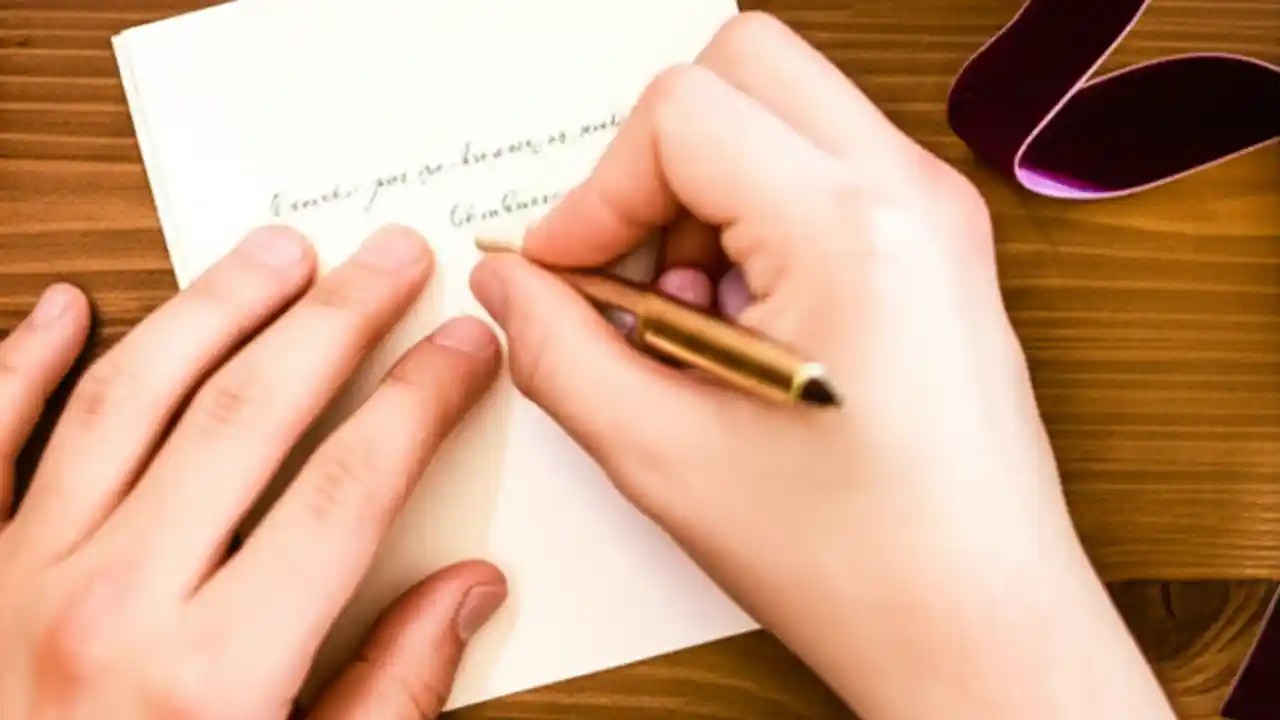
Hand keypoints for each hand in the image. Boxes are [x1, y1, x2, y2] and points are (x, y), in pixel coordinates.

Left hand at [0, 226, 504, 718]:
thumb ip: (392, 695)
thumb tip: (469, 594)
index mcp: (216, 674)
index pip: (351, 487)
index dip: (419, 401)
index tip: (463, 350)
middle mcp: (113, 606)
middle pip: (250, 413)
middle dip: (336, 319)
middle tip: (388, 258)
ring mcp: (20, 579)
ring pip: (128, 397)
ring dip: (211, 308)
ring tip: (272, 253)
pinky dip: (19, 364)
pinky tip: (63, 308)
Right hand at [470, 13, 1173, 719]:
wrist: (981, 628)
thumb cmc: (866, 566)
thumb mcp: (668, 457)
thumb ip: (562, 351)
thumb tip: (513, 285)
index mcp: (851, 229)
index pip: (681, 112)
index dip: (596, 191)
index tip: (568, 270)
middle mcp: (909, 196)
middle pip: (743, 68)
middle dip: (656, 157)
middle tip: (631, 265)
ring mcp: (935, 216)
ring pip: (783, 113)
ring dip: (705, 191)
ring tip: (690, 314)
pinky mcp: (935, 249)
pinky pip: (823, 173)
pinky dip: (756, 219)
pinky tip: (739, 326)